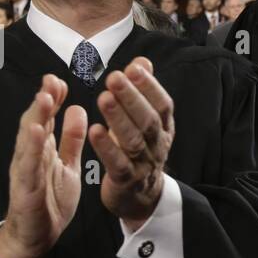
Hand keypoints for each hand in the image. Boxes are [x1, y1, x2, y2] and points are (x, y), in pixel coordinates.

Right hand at [0, 74, 86, 257]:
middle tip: (51, 80)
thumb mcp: (67, 166)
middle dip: (43, 101)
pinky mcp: (25, 189)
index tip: (60, 80)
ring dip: (36, 118)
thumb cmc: (50, 201)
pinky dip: (32, 148)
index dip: (52, 99)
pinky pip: (29, 166)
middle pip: (35, 123)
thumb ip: (71, 139)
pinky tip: (37, 133)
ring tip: (45, 98)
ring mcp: (26, 171)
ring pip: (29, 140)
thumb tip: (77, 109)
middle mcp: (30, 156)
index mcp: (42, 150)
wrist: (37, 237)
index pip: (46, 118)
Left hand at [89, 57, 175, 231]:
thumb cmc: (139, 151)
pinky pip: (118, 164)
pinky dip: (107, 147)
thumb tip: (143, 61)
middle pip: (148, 120)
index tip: (134, 68)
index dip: (150, 86)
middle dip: (132, 98)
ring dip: (118, 119)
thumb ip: (143, 92)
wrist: (141, 196)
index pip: (162, 105)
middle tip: (114, 77)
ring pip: (133, 141)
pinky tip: (94, 130)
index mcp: (163, 128)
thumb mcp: (145, 121)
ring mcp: (144, 164)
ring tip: (104, 98)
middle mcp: (157, 145)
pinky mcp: (127, 181)